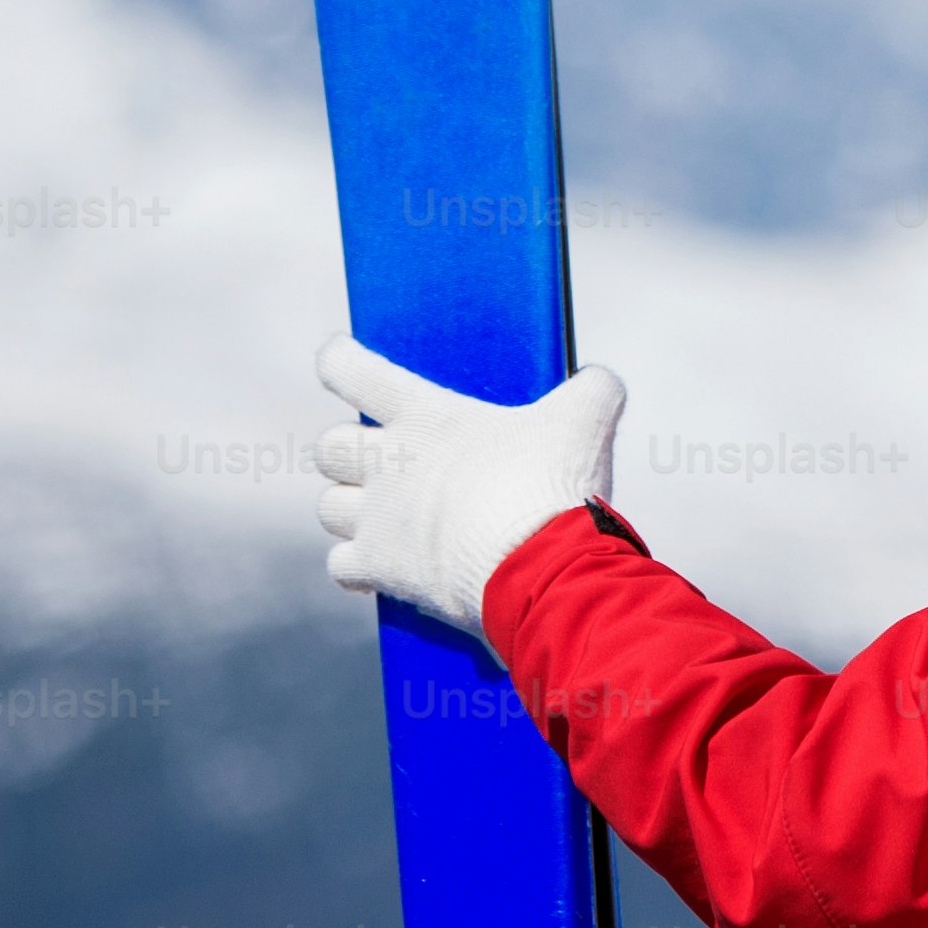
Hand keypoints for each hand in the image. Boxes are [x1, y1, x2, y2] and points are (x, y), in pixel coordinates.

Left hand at [311, 334, 622, 642]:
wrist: (539, 565)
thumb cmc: (554, 483)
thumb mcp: (588, 416)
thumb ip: (590, 388)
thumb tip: (599, 382)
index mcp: (424, 416)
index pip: (355, 373)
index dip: (339, 361)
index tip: (337, 358)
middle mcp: (387, 463)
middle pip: (328, 447)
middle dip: (347, 450)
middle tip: (382, 456)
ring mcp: (376, 519)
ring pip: (328, 507)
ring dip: (351, 507)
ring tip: (383, 511)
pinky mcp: (379, 569)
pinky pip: (341, 565)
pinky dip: (358, 564)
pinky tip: (383, 563)